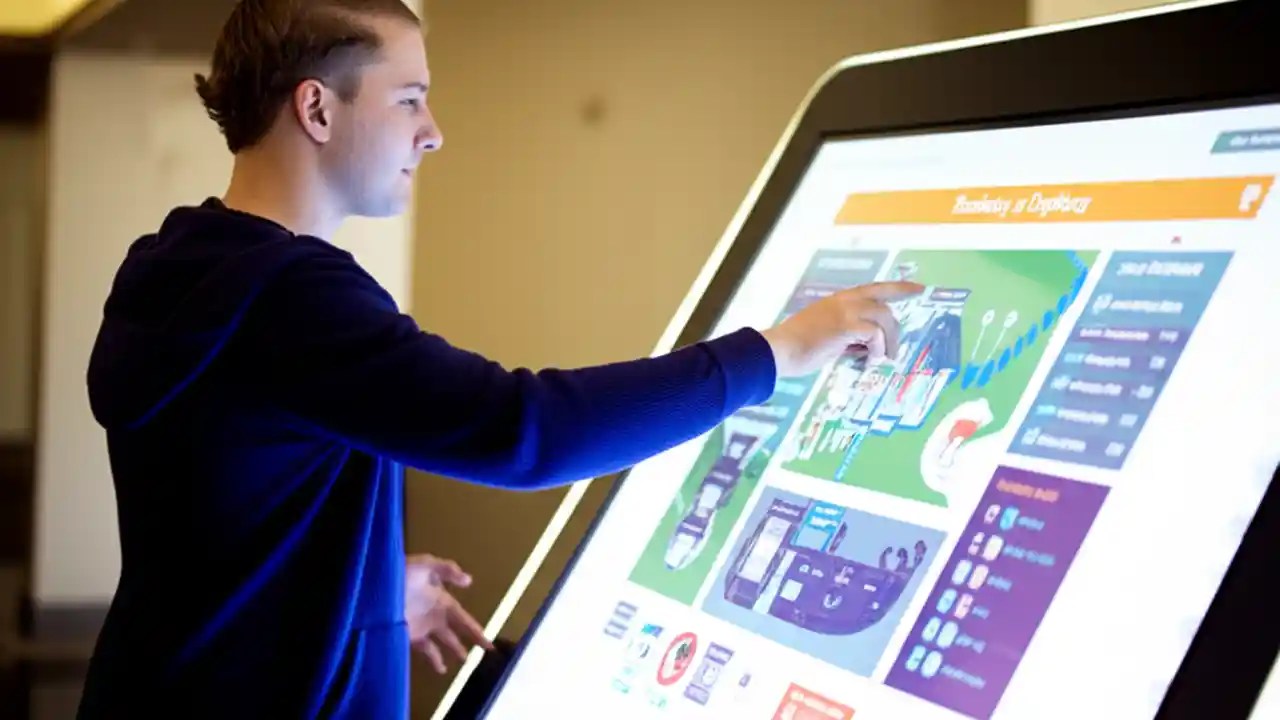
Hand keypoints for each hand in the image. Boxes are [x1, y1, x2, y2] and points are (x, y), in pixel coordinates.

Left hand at [405, 554, 493, 672]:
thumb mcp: (424, 565)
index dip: (475, 629)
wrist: (372, 586)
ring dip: (454, 650)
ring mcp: (421, 626)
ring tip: (464, 661)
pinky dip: (434, 660)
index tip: (489, 641)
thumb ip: (447, 570)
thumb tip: (469, 580)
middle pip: (456, 631)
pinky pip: (425, 650)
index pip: (463, 618)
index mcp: (440, 599)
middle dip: (470, 640)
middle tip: (486, 651)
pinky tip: (441, 669)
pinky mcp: (408, 635)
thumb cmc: (399, 573)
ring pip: (442, 642)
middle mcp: (433, 615)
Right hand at [760, 281, 923, 376]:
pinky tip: (867, 360)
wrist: (780, 350)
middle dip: (894, 331)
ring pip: (884, 318)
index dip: (899, 288)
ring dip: (888, 341)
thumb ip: (848, 336)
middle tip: (893, 352)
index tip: (919, 288)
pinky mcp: (845, 325)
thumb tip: (866, 348)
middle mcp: (844, 301)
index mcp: (839, 300)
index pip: (875, 288)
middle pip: (885, 307)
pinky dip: (875, 349)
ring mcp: (845, 311)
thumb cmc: (797, 347)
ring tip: (883, 359)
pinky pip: (874, 335)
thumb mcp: (827, 337)